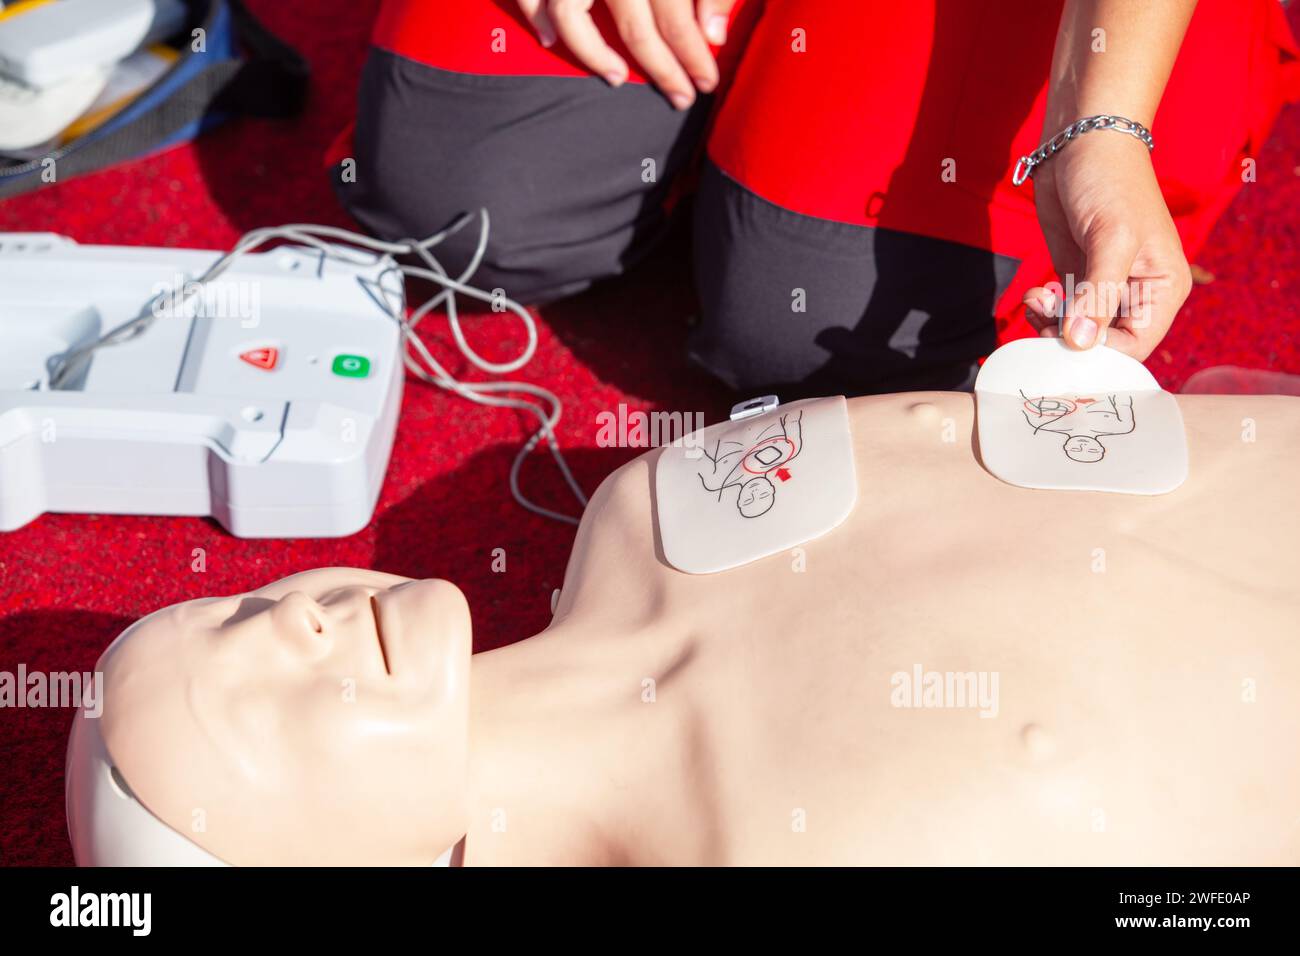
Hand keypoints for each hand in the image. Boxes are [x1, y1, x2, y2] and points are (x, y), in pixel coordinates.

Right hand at [516, 0, 736, 108]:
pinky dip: (536, 19)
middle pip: (635, 25)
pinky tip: (550, 40)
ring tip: (617, 77)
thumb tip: (715, 34)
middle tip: (681, 98)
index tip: (707, 83)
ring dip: (593, 53)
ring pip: (571, 16)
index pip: (675, 15)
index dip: (694, 54)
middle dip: (661, 68)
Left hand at [1022, 131, 1192, 360]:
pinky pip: (1061, 314)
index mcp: (1163, 290)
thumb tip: (1080, 342)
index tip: (1063, 342)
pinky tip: (1035, 294)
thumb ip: (1096, 293)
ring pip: (1077, 333)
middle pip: (1103, 346)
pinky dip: (1044, 312)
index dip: (1099, 354)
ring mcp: (1105, 287)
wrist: (1082, 143)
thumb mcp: (1111, 238)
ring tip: (1037, 300)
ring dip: (1050, 327)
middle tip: (1040, 325)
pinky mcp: (1077, 277)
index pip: (1134, 347)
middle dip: (1068, 341)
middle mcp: (1138, 294)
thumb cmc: (1110, 182)